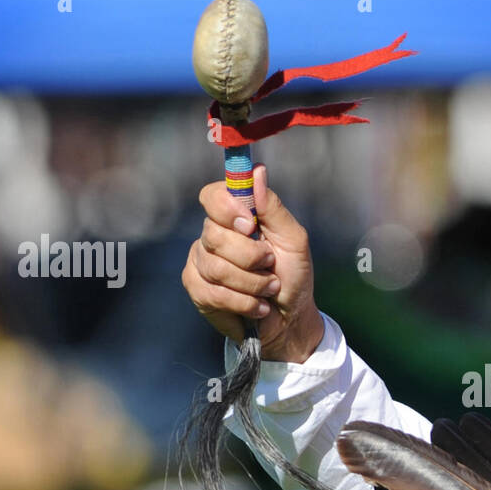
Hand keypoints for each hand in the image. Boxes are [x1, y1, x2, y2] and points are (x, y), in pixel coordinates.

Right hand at [181, 164, 324, 362]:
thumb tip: (257, 171)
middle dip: (251, 257)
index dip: (226, 208)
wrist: (290, 318)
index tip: (249, 225)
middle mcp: (213, 235)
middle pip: (214, 235)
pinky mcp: (197, 289)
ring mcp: (201, 262)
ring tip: (269, 289)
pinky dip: (244, 303)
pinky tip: (257, 307)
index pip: (212, 196)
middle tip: (270, 266)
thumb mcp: (293, 240)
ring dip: (252, 284)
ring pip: (216, 267)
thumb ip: (273, 207)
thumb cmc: (293, 275)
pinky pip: (213, 292)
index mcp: (235, 217)